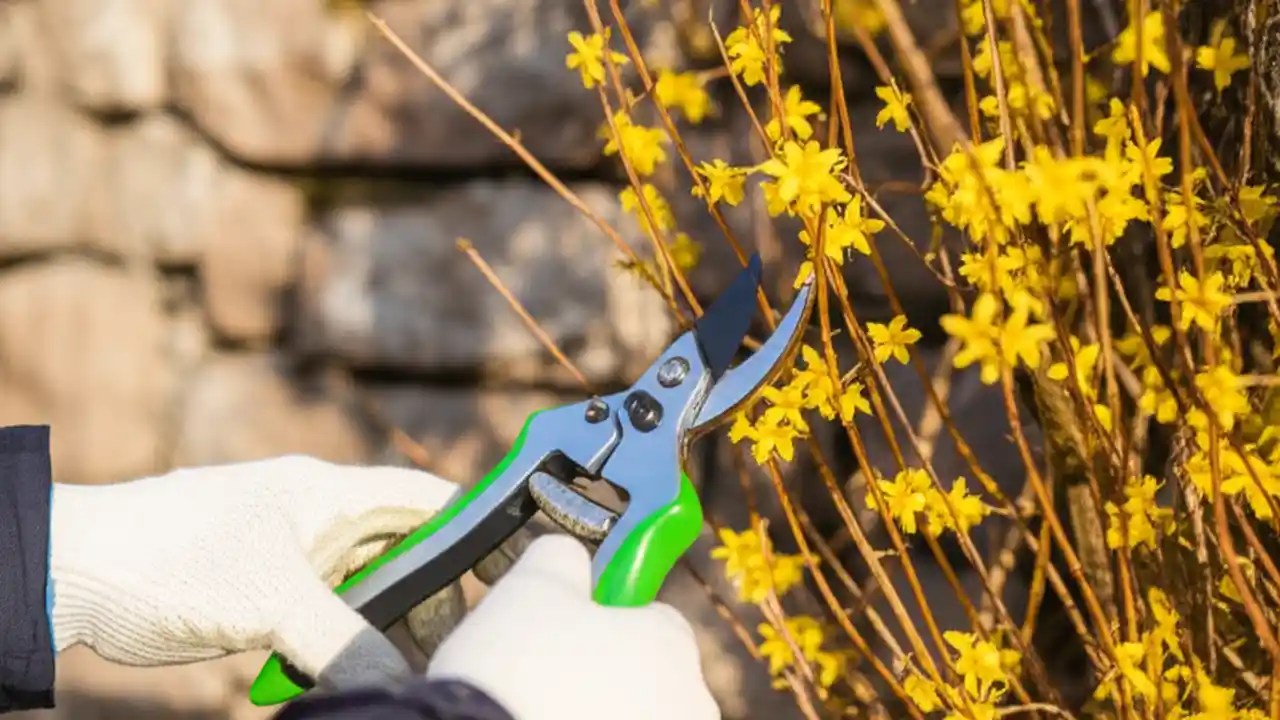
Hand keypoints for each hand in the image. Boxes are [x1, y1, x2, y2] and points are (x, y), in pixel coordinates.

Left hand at [49, 455, 464, 690]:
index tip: (512, 572)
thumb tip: (403, 685)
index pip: (430, 500)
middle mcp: (321, 519)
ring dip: (383, 633)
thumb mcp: (270, 603)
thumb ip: (346, 641)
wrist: (78, 573)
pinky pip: (328, 618)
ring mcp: (294, 555)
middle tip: (444, 653)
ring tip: (393, 674)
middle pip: (408, 556)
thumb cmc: (169, 558)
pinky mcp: (268, 589)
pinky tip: (337, 676)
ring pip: (369, 593)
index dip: (477, 531)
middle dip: (432, 604)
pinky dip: (340, 646)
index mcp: (332, 494)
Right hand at [427, 534, 719, 719]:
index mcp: (671, 643)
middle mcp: (690, 704)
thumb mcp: (527, 589)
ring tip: (534, 714)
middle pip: (647, 677)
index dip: (607, 619)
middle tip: (540, 680)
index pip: (654, 617)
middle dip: (602, 676)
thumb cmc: (516, 670)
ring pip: (632, 715)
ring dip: (596, 713)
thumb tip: (568, 558)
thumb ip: (559, 559)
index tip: (565, 630)